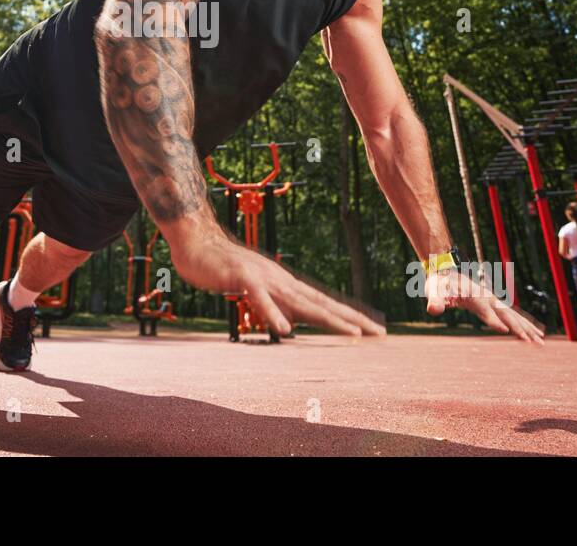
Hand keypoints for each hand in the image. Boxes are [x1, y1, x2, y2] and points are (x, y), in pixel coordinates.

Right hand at [177, 236, 385, 336]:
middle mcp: (281, 280)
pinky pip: (260, 299)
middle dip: (351, 319)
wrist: (197, 242)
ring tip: (352, 334)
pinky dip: (273, 313)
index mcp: (285, 284)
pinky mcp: (243, 278)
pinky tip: (285, 330)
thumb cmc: (224, 268)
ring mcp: (264, 278)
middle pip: (321, 303)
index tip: (372, 330)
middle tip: (379, 333)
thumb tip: (293, 323)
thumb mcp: (256, 291)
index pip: (322, 302)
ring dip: (327, 318)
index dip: (348, 316)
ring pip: (300, 301)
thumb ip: (275, 305)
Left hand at [425, 267, 544, 343]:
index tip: (506, 331)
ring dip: (528, 329)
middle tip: (533, 342)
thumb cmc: (439, 283)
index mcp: (474, 297)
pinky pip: (512, 316)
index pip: (486, 311)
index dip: (494, 320)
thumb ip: (434, 300)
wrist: (446, 271)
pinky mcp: (494, 304)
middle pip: (507, 315)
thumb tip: (433, 310)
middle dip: (520, 329)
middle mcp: (488, 299)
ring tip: (541, 342)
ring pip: (514, 316)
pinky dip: (524, 324)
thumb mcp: (433, 291)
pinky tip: (534, 333)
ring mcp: (493, 301)